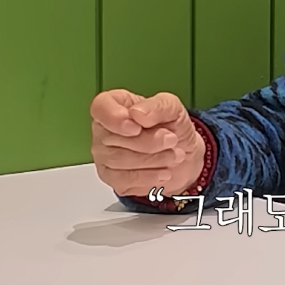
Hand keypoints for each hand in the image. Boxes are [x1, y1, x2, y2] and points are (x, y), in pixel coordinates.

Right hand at [90, 90, 204, 196]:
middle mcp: (104, 129)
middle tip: (171, 140)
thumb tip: (138, 113)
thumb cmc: (173, 126)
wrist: (183, 154)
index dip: (115, 118)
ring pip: (119, 161)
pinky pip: (124, 181)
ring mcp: (104, 155)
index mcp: (115, 104)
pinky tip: (163, 172)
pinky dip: (149, 177)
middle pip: (113, 138)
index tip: (137, 127)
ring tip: (173, 155)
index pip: (101, 107)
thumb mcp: (173, 109)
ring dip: (153, 160)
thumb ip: (158, 106)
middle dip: (149, 142)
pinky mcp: (112, 178)